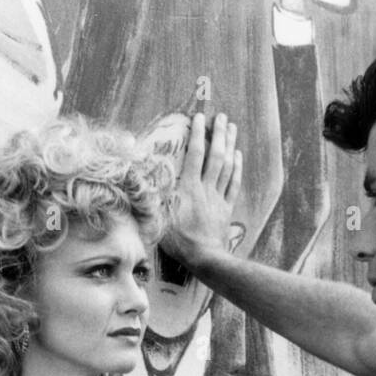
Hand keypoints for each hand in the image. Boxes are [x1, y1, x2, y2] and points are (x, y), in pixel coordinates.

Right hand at [162, 112, 242, 269]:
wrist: (205, 259)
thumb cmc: (180, 242)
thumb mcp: (160, 219)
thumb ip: (153, 198)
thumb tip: (137, 181)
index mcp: (189, 189)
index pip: (195, 155)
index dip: (197, 135)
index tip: (199, 118)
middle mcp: (206, 189)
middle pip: (215, 156)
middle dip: (219, 134)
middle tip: (222, 116)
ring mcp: (218, 198)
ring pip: (227, 166)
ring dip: (230, 145)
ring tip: (232, 127)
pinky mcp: (226, 209)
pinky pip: (233, 183)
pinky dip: (236, 167)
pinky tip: (238, 155)